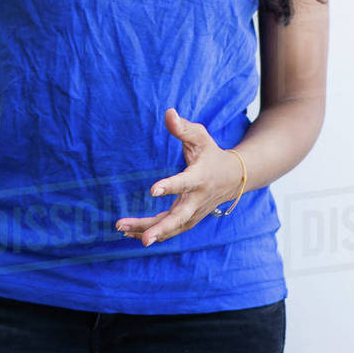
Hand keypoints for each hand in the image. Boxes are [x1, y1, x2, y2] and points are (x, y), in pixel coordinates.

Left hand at [115, 108, 244, 246]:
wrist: (233, 178)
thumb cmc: (211, 153)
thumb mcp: (200, 137)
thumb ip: (183, 128)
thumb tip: (168, 112)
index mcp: (200, 177)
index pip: (184, 183)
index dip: (170, 186)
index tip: (152, 190)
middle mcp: (197, 199)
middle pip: (179, 218)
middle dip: (161, 229)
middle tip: (145, 239)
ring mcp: (193, 213)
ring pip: (170, 227)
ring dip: (147, 231)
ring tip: (121, 228)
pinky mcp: (188, 220)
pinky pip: (169, 230)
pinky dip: (151, 232)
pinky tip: (129, 233)